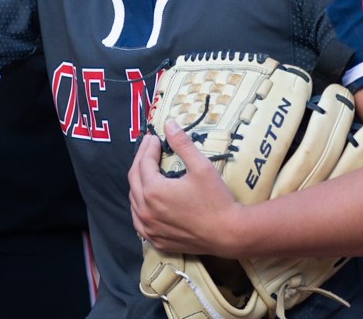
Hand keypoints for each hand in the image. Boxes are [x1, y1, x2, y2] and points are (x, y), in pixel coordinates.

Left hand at [129, 120, 240, 254]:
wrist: (228, 233)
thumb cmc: (216, 199)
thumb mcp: (201, 167)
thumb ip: (182, 144)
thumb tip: (168, 123)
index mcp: (154, 191)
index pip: (144, 163)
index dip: (149, 147)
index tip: (155, 137)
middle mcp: (145, 210)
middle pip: (134, 179)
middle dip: (140, 160)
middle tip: (149, 146)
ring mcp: (149, 228)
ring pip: (134, 201)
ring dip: (137, 183)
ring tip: (146, 169)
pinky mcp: (156, 240)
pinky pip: (139, 221)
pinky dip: (139, 207)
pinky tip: (145, 201)